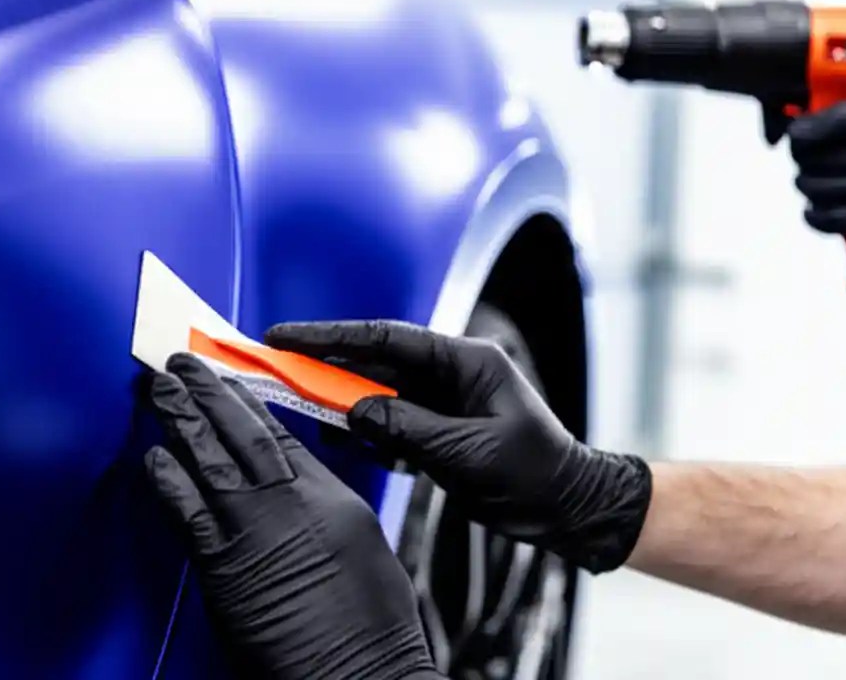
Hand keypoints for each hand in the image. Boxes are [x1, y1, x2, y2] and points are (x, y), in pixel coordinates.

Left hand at [144, 353, 442, 679]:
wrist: (356, 676)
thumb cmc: (372, 632)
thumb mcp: (366, 551)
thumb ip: (327, 511)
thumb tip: (300, 491)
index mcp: (331, 498)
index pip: (281, 437)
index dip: (248, 404)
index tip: (229, 381)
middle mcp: (292, 503)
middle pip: (241, 435)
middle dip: (209, 394)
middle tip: (183, 366)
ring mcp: (255, 530)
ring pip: (210, 459)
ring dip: (181, 420)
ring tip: (161, 389)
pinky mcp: (222, 565)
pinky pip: (186, 510)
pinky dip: (168, 479)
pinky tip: (154, 457)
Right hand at [266, 321, 651, 573]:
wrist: (568, 510)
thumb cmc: (535, 474)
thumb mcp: (469, 452)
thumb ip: (409, 429)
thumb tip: (356, 413)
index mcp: (466, 361)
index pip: (386, 339)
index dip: (332, 336)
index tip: (287, 335)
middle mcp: (450, 374)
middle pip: (374, 364)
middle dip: (327, 367)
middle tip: (277, 366)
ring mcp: (442, 402)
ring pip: (377, 396)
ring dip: (343, 406)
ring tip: (304, 409)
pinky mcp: (436, 431)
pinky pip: (389, 425)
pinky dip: (365, 434)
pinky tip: (342, 441)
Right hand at [785, 100, 845, 234]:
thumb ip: (839, 120)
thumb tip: (796, 133)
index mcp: (836, 128)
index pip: (796, 139)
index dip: (813, 144)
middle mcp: (830, 156)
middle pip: (802, 167)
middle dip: (839, 168)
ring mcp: (834, 187)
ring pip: (810, 194)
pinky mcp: (843, 214)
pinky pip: (817, 220)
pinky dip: (842, 218)